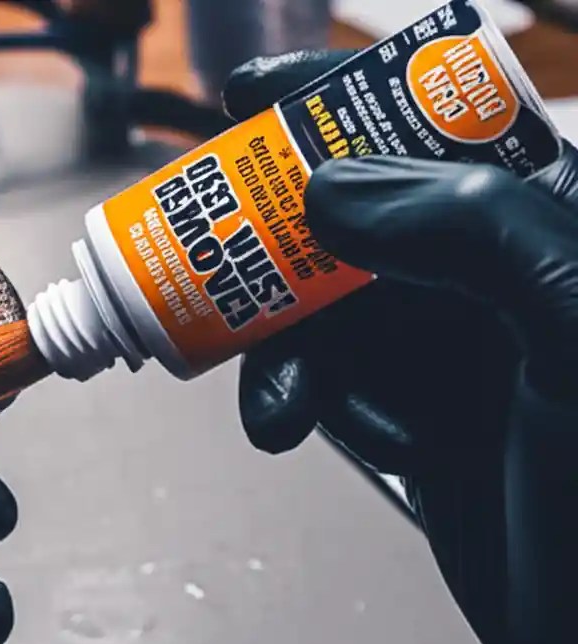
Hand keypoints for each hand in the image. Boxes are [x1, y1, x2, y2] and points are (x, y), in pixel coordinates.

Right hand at [226, 49, 577, 475]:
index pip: (442, 128)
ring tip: (288, 398)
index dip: (343, 102)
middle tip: (219, 253)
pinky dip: (306, 397)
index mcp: (558, 232)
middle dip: (284, 244)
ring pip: (331, 302)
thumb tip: (334, 191)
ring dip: (287, 344)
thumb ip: (474, 234)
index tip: (254, 97)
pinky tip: (310, 426)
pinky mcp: (424, 413)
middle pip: (362, 215)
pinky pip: (334, 375)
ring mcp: (464, 349)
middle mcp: (507, 279)